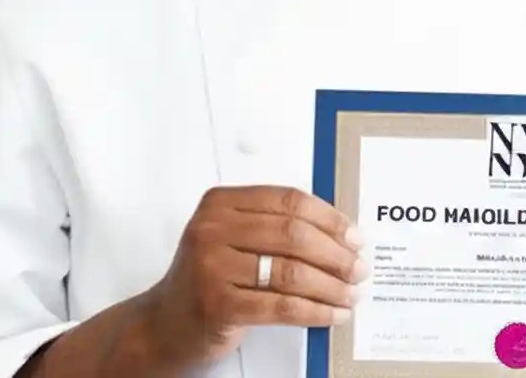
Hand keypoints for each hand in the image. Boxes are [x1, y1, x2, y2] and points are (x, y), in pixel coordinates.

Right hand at [143, 186, 365, 370]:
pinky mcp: (219, 305)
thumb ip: (273, 227)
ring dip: (331, 286)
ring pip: (292, 272)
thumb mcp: (232, 239)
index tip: (354, 236)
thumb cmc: (210, 278)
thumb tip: (340, 234)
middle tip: (359, 268)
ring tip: (351, 294)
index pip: (288, 201)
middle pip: (294, 234)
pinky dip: (315, 311)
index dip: (329, 218)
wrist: (165, 323)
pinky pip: (282, 306)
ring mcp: (212, 267)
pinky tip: (333, 314)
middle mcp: (212, 229)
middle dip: (336, 254)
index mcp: (220, 203)